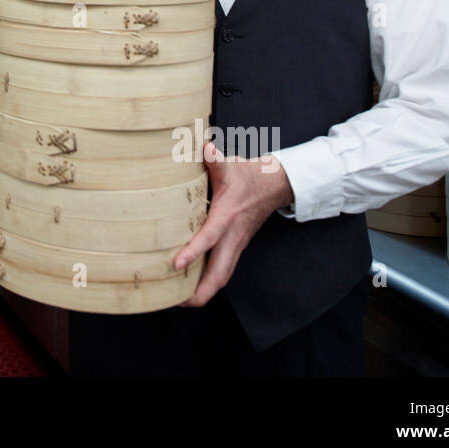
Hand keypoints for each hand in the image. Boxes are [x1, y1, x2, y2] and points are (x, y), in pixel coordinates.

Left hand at [174, 141, 292, 307]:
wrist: (274, 184)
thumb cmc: (248, 175)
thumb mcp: (230, 165)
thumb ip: (213, 158)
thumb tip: (203, 147)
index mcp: (227, 217)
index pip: (209, 238)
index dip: (193, 252)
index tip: (176, 264)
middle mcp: (232, 237)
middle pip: (219, 275)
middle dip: (199, 293)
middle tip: (174, 301)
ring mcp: (236, 245)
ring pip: (222, 277)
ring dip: (203, 292)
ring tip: (178, 300)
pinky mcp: (236, 247)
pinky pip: (222, 271)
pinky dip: (208, 282)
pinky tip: (190, 285)